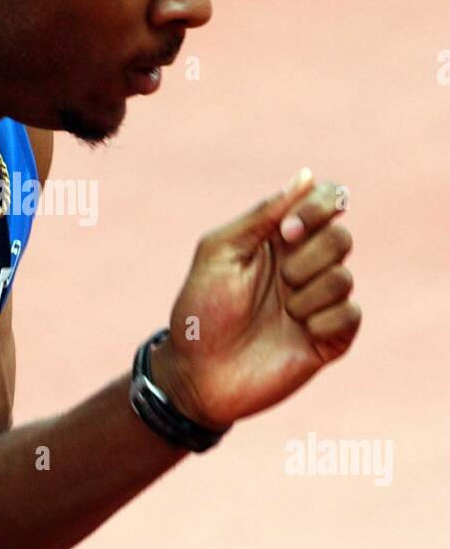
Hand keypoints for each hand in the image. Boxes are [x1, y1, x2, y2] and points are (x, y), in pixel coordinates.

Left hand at [150, 170, 361, 430]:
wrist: (198, 374)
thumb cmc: (200, 311)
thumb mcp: (220, 251)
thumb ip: (262, 214)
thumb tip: (306, 175)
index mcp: (278, 240)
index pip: (325, 202)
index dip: (318, 208)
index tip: (287, 231)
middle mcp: (303, 267)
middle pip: (341, 237)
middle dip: (310, 256)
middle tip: (281, 278)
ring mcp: (318, 303)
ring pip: (345, 277)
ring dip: (309, 293)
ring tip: (283, 312)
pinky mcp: (330, 338)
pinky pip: (351, 313)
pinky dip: (324, 320)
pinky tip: (300, 332)